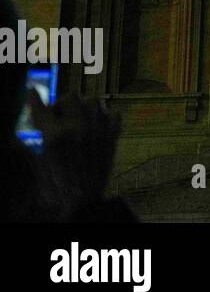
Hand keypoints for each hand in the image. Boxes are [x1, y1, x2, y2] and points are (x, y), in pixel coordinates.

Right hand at [30, 92, 121, 217]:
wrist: (83, 201)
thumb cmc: (55, 185)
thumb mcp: (36, 164)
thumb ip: (27, 146)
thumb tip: (14, 136)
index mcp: (56, 135)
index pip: (42, 109)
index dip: (34, 98)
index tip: (31, 90)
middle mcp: (79, 127)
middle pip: (70, 97)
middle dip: (61, 103)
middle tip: (57, 114)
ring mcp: (98, 130)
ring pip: (93, 101)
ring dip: (83, 106)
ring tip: (76, 117)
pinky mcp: (113, 137)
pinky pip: (113, 114)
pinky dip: (105, 116)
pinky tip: (95, 124)